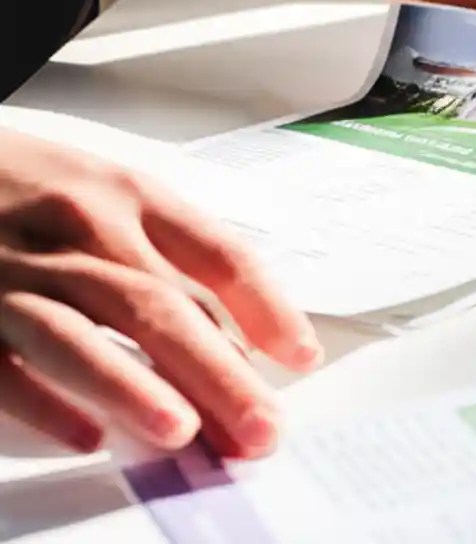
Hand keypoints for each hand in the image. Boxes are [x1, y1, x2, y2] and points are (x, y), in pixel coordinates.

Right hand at [0, 131, 321, 457]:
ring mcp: (13, 272)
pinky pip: (0, 366)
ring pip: (80, 335)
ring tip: (184, 432)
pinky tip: (87, 437)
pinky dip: (43, 403)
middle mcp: (78, 230)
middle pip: (162, 306)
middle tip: (262, 429)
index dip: (267, 308)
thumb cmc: (30, 180)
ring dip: (134, 386)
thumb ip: (165, 249)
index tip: (303, 357)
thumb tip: (234, 338)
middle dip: (219, 373)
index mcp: (130, 195)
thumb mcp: (105, 188)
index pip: (218, 253)